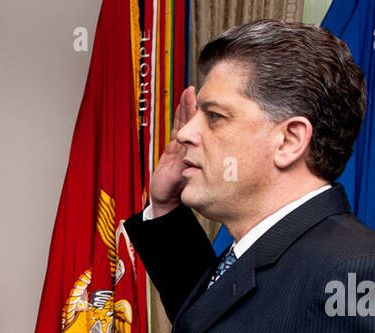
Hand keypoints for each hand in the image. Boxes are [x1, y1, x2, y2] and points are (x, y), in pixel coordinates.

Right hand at [147, 86, 196, 215]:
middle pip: (194, 122)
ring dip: (187, 106)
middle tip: (201, 90)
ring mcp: (181, 146)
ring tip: (190, 91)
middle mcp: (190, 147)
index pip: (201, 128)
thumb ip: (187, 167)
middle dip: (195, 106)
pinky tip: (183, 104)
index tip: (209, 100)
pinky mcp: (172, 148)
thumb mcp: (184, 178)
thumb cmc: (177, 194)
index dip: (202, 114)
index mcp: (196, 152)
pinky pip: (177, 127)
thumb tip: (193, 155)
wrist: (166, 201)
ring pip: (185, 122)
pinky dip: (180, 115)